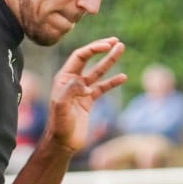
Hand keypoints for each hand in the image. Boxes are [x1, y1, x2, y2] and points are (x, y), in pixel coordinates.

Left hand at [39, 38, 127, 154]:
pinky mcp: (88, 101)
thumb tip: (81, 82)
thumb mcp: (61, 107)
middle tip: (116, 41)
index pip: (80, 57)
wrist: (63, 142)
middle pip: (89, 59)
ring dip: (109, 60)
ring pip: (98, 71)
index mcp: (64, 78)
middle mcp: (72, 81)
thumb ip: (69, 92)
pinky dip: (112, 82)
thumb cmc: (59, 125)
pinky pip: (102, 87)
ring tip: (121, 49)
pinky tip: (123, 77)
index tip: (107, 45)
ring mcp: (81, 90)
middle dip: (102, 49)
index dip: (93, 49)